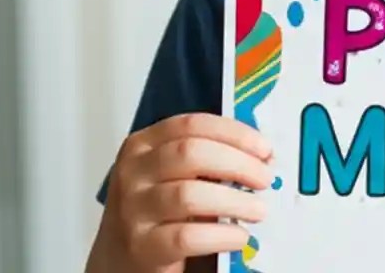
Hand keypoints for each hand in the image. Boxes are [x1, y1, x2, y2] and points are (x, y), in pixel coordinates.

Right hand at [93, 113, 273, 272]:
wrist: (120, 258)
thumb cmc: (156, 211)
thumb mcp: (173, 175)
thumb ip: (207, 160)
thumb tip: (262, 158)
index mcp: (144, 145)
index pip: (192, 125)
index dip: (234, 134)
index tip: (264, 148)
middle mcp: (133, 172)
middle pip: (192, 154)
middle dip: (238, 164)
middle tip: (264, 179)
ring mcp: (133, 209)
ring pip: (189, 195)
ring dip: (234, 201)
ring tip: (258, 209)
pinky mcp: (141, 246)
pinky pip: (187, 236)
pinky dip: (221, 236)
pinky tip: (238, 237)